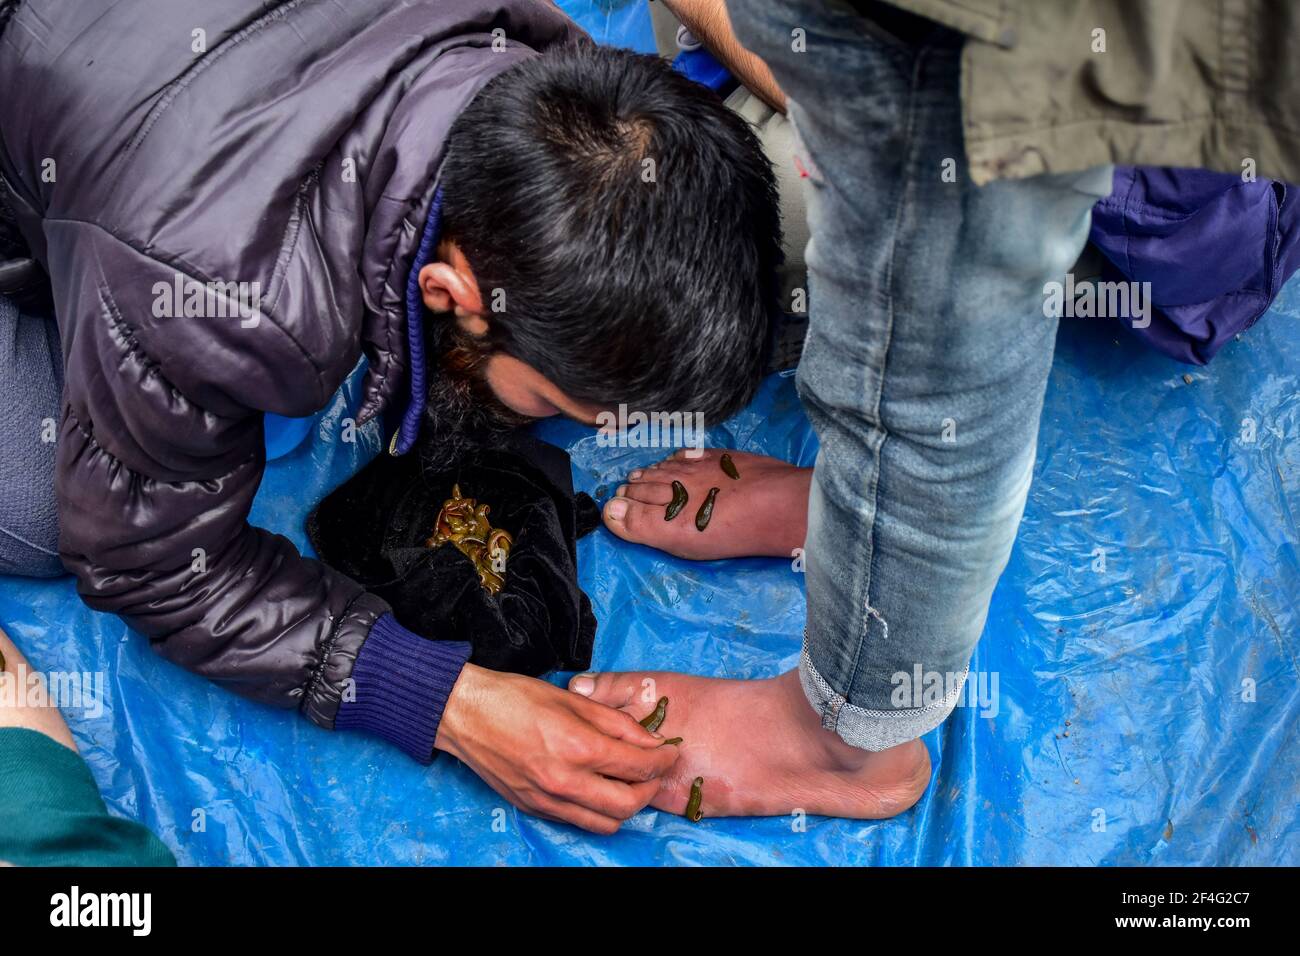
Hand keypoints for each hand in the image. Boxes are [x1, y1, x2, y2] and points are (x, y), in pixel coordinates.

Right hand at [434, 663, 680, 832]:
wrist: (465, 714)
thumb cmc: (515, 698)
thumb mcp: (572, 700)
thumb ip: (616, 722)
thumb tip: (649, 739)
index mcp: (577, 747)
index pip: (638, 766)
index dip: (663, 760)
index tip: (670, 752)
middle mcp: (564, 781)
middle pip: (628, 804)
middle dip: (650, 789)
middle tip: (654, 770)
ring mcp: (547, 800)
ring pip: (605, 823)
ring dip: (625, 806)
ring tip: (627, 782)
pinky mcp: (533, 809)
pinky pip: (578, 821)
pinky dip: (596, 810)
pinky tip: (597, 787)